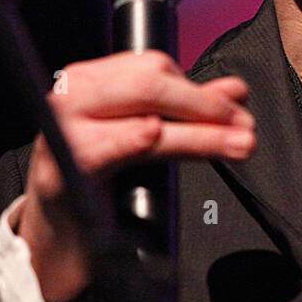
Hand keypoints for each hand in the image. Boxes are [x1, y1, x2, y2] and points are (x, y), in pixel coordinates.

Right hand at [16, 50, 254, 301]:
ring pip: (142, 118)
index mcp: (89, 81)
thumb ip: (187, 110)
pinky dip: (130, 140)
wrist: (57, 233)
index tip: (236, 107)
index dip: (201, 89)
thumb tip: (234, 91)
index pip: (153, 68)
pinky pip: (102, 147)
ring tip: (236, 145)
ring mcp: (61, 132)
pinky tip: (152, 136)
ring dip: (196, 134)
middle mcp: (70, 97)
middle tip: (244, 128)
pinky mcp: (60, 170)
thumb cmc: (99, 179)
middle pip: (150, 86)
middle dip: (205, 107)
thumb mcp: (145, 135)